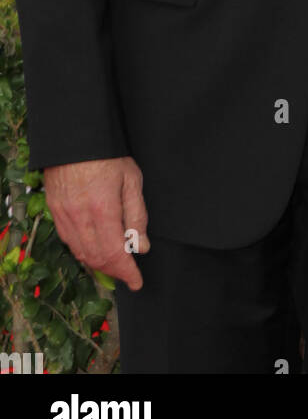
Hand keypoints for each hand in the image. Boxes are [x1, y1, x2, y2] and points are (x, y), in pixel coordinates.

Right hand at [43, 156, 150, 290]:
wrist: (75, 137)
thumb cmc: (107, 155)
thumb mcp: (132, 179)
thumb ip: (137, 215)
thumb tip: (141, 246)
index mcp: (103, 210)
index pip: (115, 254)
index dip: (127, 272)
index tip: (137, 281)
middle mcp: (80, 218)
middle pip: (97, 259)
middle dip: (115, 271)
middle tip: (129, 273)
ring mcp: (65, 216)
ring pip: (81, 253)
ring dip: (98, 264)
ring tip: (114, 263)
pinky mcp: (55, 211)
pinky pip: (69, 241)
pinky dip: (83, 251)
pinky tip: (94, 249)